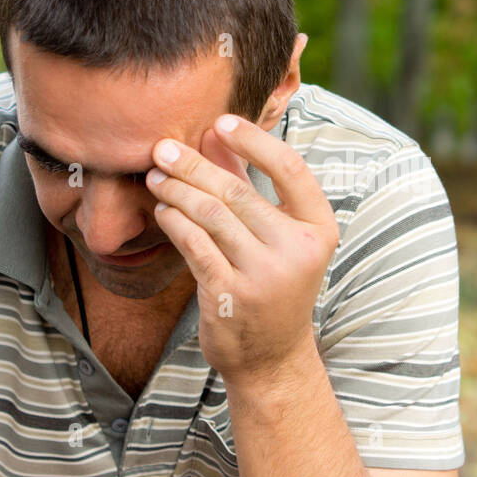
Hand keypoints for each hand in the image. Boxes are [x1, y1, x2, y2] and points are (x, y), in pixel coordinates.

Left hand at [146, 113, 339, 381]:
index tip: (221, 121)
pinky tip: (163, 211)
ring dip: (177, 191)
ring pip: (211, 216)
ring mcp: (265, 276)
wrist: (271, 356)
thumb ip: (250, 182)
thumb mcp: (275, 234)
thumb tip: (216, 131)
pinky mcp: (230, 295)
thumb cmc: (273, 282)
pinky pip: (194, 245)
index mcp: (320, 229)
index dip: (255, 141)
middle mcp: (298, 251)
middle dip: (194, 165)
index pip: (291, 169)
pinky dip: (174, 222)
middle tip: (162, 147)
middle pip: (238, 192)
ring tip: (156, 177)